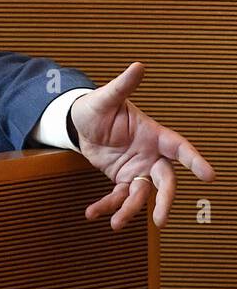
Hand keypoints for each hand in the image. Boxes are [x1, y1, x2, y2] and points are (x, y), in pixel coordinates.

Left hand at [72, 62, 214, 229]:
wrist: (79, 123)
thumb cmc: (96, 107)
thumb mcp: (106, 97)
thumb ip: (123, 85)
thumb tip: (138, 65)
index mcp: (153, 134)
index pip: (179, 147)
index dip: (194, 160)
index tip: (210, 176)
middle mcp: (150, 155)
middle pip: (165, 181)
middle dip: (165, 200)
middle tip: (160, 218)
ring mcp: (138, 169)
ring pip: (142, 195)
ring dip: (130, 210)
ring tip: (115, 223)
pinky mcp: (123, 180)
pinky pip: (119, 197)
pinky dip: (107, 206)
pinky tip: (93, 213)